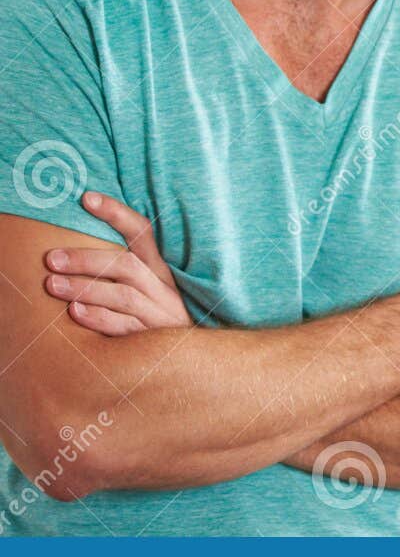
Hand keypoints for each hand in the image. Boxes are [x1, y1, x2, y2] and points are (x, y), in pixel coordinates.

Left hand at [43, 191, 190, 334]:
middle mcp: (164, 288)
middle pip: (126, 265)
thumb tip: (80, 250)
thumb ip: (125, 270)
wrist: (191, 358)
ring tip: (53, 285)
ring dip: (86, 288)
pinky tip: (75, 312)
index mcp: (162, 269)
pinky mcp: (155, 340)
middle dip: (86, 260)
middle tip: (51, 258)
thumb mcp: (152, 288)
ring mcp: (162, 313)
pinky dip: (99, 318)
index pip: (142, 233)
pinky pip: (125, 327)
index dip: (117, 214)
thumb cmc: (160, 317)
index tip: (87, 198)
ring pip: (123, 295)